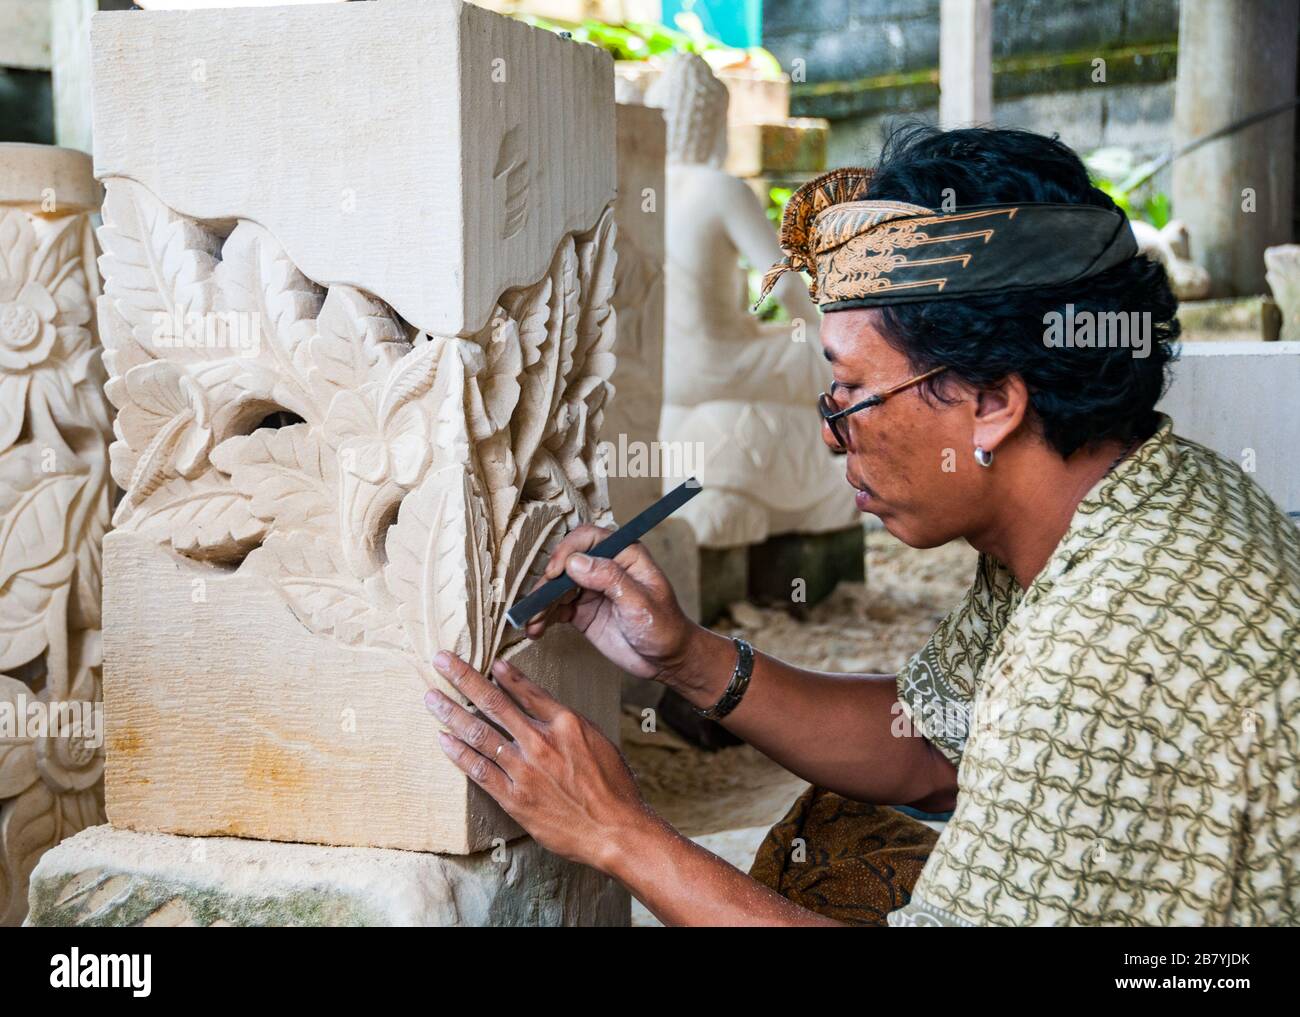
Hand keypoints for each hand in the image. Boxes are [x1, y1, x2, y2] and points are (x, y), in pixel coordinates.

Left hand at [426, 651, 656, 870]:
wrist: (615, 829)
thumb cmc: (613, 787)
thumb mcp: (599, 742)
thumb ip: (570, 724)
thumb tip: (547, 711)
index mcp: (566, 723)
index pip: (527, 690)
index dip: (504, 674)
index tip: (487, 661)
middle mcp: (541, 742)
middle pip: (494, 703)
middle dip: (464, 679)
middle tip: (441, 661)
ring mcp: (525, 770)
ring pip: (479, 734)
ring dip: (451, 713)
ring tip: (432, 698)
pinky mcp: (515, 798)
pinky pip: (480, 771)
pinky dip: (460, 754)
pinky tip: (444, 740)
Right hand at [523, 524, 695, 682]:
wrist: (666, 660)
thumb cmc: (664, 626)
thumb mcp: (640, 602)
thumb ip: (610, 579)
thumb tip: (575, 562)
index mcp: (624, 554)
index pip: (589, 538)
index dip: (568, 551)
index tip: (556, 572)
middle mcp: (604, 567)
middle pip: (566, 562)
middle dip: (548, 581)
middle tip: (538, 602)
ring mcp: (591, 589)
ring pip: (556, 587)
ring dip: (541, 603)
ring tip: (533, 622)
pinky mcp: (581, 611)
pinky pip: (556, 608)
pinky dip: (543, 617)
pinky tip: (536, 629)